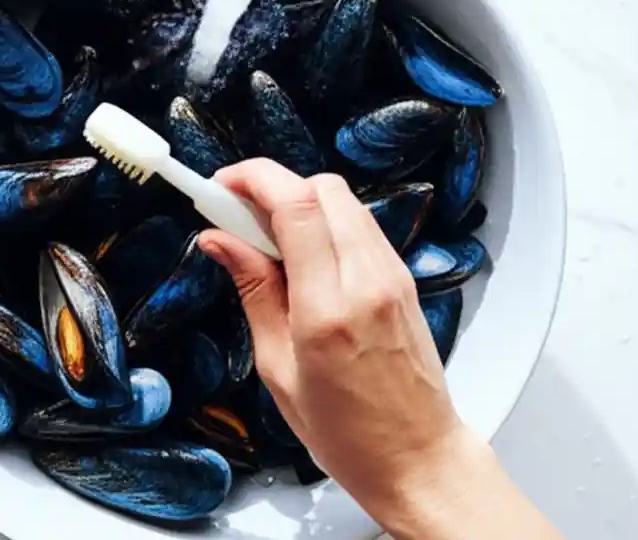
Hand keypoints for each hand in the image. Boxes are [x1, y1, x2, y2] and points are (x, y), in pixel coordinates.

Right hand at [199, 159, 560, 539]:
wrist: (417, 457)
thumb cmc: (346, 432)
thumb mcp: (278, 368)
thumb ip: (253, 291)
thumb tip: (219, 241)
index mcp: (328, 309)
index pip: (296, 206)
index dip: (252, 180)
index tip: (220, 186)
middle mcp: (367, 281)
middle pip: (321, 188)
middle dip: (273, 186)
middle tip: (237, 214)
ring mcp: (393, 276)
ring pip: (343, 200)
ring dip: (299, 202)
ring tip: (266, 241)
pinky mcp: (404, 279)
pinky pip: (360, 225)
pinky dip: (325, 222)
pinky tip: (302, 256)